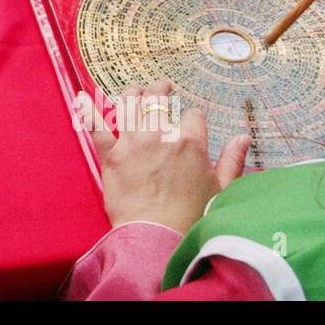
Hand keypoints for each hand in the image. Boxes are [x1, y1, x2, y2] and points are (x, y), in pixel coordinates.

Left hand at [81, 79, 249, 234]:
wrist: (157, 239)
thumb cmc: (192, 219)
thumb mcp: (221, 190)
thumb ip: (232, 161)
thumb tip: (243, 138)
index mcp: (190, 143)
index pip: (193, 115)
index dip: (193, 118)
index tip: (192, 123)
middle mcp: (160, 136)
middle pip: (158, 99)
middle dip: (161, 88)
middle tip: (163, 86)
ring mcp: (132, 144)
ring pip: (128, 105)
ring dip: (132, 93)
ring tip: (135, 90)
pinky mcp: (110, 157)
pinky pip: (96, 127)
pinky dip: (87, 110)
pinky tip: (81, 97)